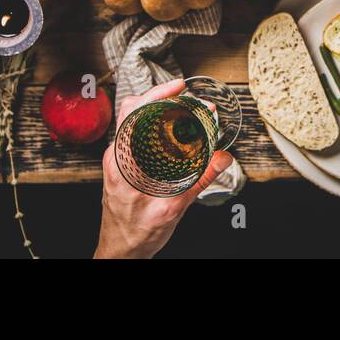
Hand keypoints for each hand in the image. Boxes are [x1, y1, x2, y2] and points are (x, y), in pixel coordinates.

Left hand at [94, 79, 233, 258]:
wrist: (120, 252)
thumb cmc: (137, 235)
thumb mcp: (172, 209)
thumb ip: (199, 181)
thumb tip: (223, 159)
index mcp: (122, 162)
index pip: (133, 113)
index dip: (157, 94)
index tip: (179, 87)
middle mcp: (116, 155)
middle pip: (136, 111)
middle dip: (165, 99)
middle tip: (193, 100)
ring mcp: (118, 158)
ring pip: (138, 121)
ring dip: (163, 113)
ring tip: (190, 113)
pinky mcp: (124, 164)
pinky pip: (140, 135)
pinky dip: (159, 128)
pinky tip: (178, 134)